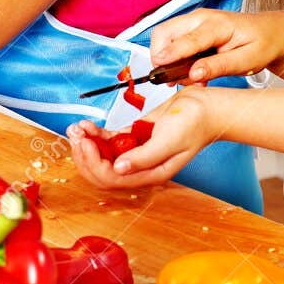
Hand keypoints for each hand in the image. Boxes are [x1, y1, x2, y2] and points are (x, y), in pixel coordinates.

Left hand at [67, 87, 220, 189]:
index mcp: (150, 173)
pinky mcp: (134, 136)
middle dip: (84, 155)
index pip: (112, 178)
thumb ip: (144, 156)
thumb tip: (119, 168)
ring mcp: (136, 151)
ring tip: (77, 128)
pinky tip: (89, 125)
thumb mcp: (169, 140)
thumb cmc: (195, 124)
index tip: (86, 142)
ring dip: (86, 144)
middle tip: (76, 135)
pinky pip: (109, 141)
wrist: (206, 106)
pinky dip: (96, 134)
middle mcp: (140, 167)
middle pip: (102, 171)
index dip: (94, 162)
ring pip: (102, 156)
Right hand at [149, 8, 283, 84]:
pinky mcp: (192, 26)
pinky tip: (190, 70)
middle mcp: (201, 18)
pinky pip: (171, 39)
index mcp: (218, 25)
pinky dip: (172, 55)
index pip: (187, 39)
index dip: (170, 54)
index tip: (159, 68)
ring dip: (165, 57)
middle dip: (160, 56)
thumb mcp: (246, 61)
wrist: (271, 32)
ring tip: (186, 77)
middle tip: (171, 79)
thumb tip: (193, 74)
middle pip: (165, 31)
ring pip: (164, 35)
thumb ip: (218, 67)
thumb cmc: (262, 44)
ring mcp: (195, 20)